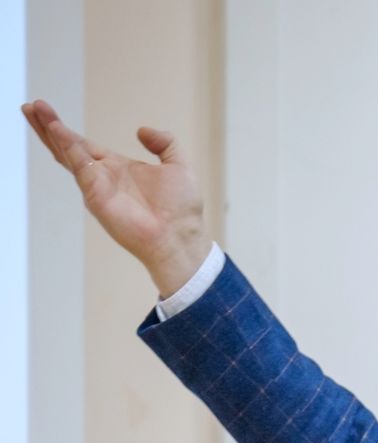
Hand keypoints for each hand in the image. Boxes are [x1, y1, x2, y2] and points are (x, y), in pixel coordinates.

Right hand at [20, 99, 212, 296]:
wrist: (181, 237)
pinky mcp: (96, 195)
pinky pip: (80, 166)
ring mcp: (97, 186)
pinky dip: (69, 147)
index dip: (65, 129)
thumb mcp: (179, 165)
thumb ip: (164, 143)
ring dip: (51, 133)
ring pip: (67, 154)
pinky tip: (58, 131)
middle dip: (48, 126)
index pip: (84, 144)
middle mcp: (103, 176)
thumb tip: (142, 130)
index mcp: (118, 167)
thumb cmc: (182, 210)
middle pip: (68, 147)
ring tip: (34, 111)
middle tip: (31, 106)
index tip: (46, 110)